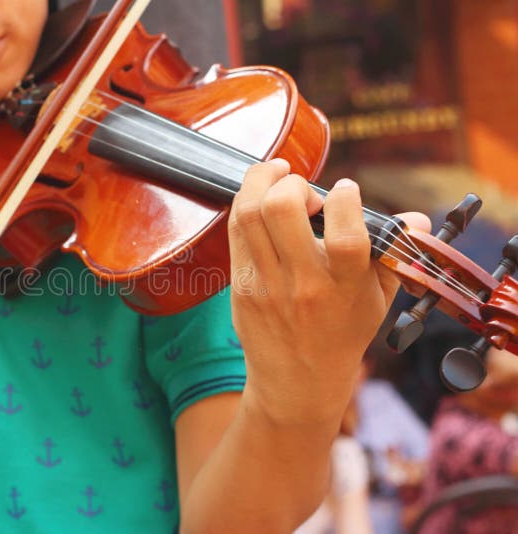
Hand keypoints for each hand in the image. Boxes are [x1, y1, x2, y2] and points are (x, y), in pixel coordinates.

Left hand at [227, 159, 429, 424]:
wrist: (296, 381)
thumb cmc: (342, 333)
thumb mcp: (377, 300)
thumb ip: (394, 255)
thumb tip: (415, 218)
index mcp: (344, 288)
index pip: (346, 236)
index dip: (345, 199)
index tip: (346, 190)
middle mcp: (302, 285)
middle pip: (281, 210)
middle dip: (293, 183)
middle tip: (305, 190)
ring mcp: (265, 284)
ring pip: (250, 214)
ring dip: (263, 182)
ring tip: (280, 178)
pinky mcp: (240, 284)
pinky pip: (235, 230)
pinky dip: (247, 203)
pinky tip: (262, 198)